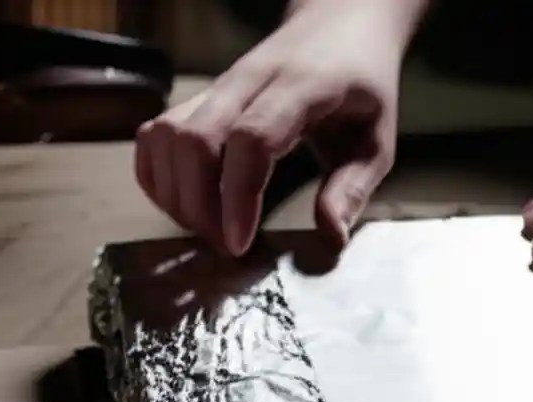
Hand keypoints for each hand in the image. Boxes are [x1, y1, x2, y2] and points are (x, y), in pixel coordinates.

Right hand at [135, 0, 426, 256]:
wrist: (336, 25)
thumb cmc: (359, 84)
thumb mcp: (377, 137)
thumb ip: (354, 187)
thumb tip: (331, 236)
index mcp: (300, 87)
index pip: (251, 139)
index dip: (237, 197)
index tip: (240, 243)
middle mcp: (248, 80)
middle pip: (195, 140)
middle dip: (199, 207)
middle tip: (226, 244)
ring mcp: (217, 86)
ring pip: (165, 136)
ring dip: (175, 194)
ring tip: (207, 227)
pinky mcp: (198, 97)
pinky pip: (155, 135)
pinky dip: (157, 176)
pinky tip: (184, 203)